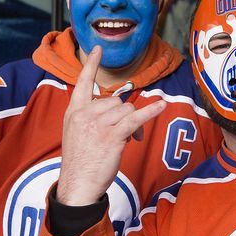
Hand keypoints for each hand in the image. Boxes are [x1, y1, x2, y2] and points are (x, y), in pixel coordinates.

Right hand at [56, 47, 165, 205]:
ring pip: (126, 110)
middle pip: (116, 101)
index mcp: (74, 112)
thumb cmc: (80, 163)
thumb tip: (119, 114)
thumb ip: (91, 119)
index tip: (97, 50)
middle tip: (126, 135)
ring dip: (133, 125)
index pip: (83, 83)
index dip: (91, 66)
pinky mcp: (112, 136)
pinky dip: (150, 113)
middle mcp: (84, 114)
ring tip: (128, 141)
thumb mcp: (77, 135)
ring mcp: (97, 124)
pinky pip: (135, 119)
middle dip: (124, 115)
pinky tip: (161, 107)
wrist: (77, 185)